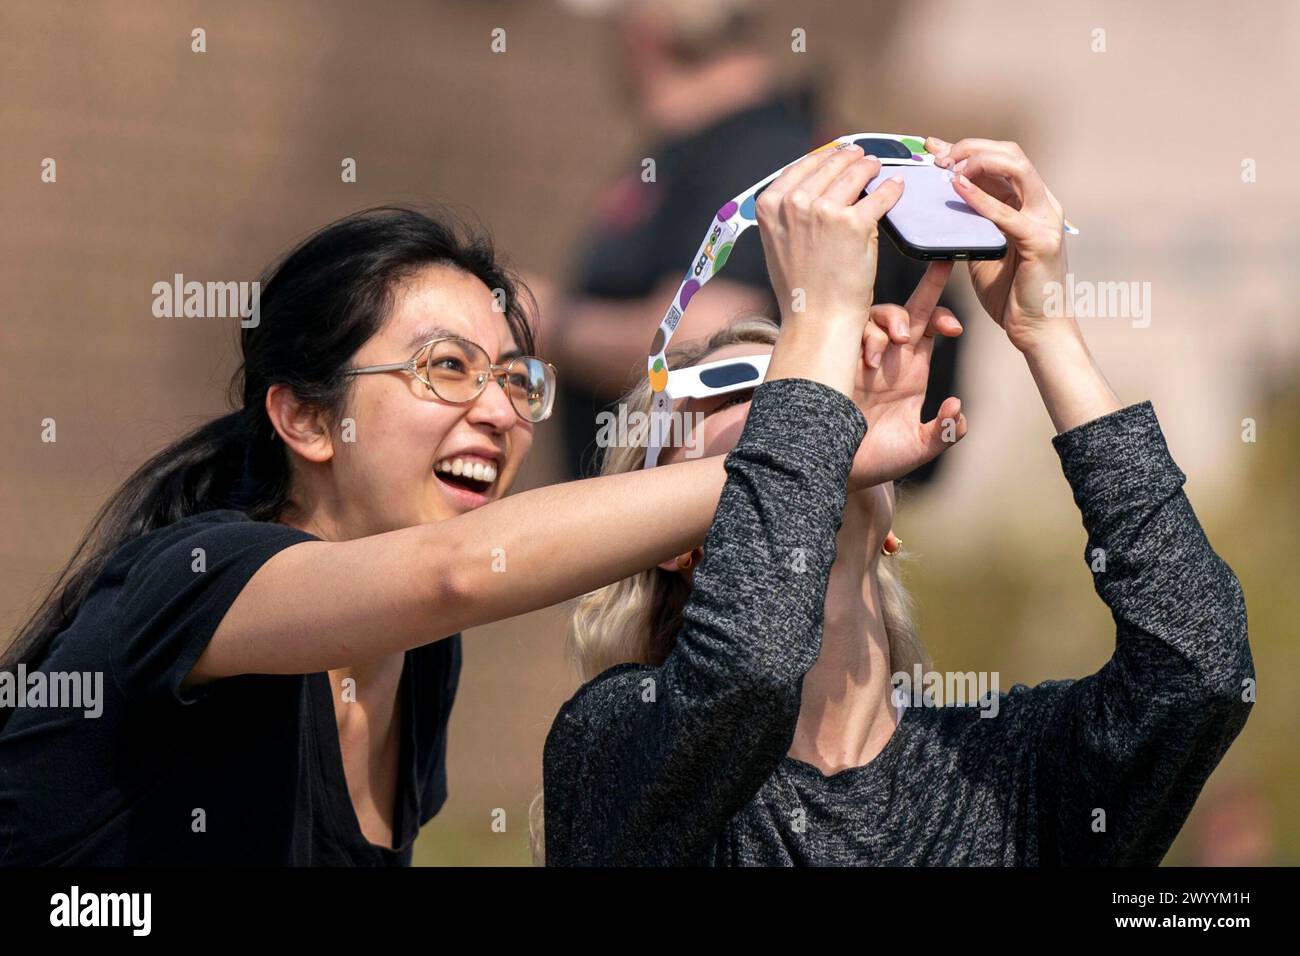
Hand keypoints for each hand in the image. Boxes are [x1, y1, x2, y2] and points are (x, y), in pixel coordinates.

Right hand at [757, 142, 906, 397]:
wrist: (817, 318)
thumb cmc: (800, 288)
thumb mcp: (778, 243)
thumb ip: (788, 213)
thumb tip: (810, 190)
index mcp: (770, 205)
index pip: (800, 167)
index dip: (822, 157)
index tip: (835, 154)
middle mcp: (794, 203)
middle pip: (829, 166)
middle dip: (849, 158)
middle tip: (862, 156)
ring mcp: (824, 211)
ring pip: (855, 174)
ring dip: (870, 166)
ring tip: (877, 166)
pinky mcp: (855, 223)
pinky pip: (881, 196)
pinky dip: (891, 189)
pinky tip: (897, 186)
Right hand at [847, 261, 968, 488]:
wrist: (839, 470)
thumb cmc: (879, 459)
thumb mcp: (920, 447)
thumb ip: (944, 431)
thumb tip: (956, 408)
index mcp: (911, 370)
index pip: (930, 327)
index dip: (944, 317)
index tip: (955, 329)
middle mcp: (889, 358)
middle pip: (909, 309)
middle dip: (928, 289)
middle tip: (936, 304)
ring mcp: (862, 358)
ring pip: (878, 314)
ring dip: (893, 320)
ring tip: (900, 341)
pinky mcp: (839, 362)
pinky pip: (850, 331)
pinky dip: (866, 336)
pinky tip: (871, 361)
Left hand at [925, 136, 1071, 354]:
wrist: (1036, 329)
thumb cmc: (1010, 292)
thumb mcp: (983, 249)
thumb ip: (971, 224)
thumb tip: (943, 203)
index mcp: (1030, 203)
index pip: (1002, 158)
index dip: (967, 147)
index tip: (932, 148)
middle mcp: (1042, 204)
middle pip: (1011, 153)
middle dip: (971, 148)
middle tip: (938, 158)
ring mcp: (1045, 220)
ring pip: (1016, 168)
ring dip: (978, 161)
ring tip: (948, 168)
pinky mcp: (1040, 242)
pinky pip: (1007, 213)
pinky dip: (981, 198)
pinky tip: (957, 188)